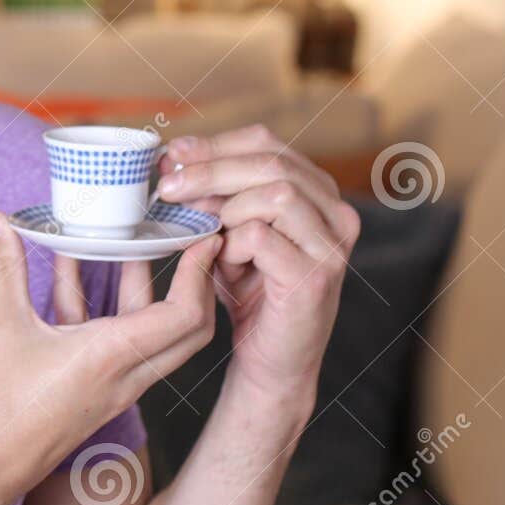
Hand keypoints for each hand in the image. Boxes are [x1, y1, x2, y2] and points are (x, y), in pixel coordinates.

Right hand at [0, 211, 222, 504]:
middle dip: (193, 282)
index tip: (204, 240)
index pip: (184, 316)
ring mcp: (112, 387)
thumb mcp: (1, 326)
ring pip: (150, 333)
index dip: (199, 274)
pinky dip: (107, 307)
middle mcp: (124, 376)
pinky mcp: (94, 392)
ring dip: (143, 290)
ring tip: (127, 243)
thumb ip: (6, 268)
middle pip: (186, 329)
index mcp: (112, 357)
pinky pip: (118, 344)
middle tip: (188, 244)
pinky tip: (74, 273)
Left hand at [155, 124, 359, 401]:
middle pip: (270, 162)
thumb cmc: (249, 292)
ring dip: (225, 207)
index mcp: (317, 191)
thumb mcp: (228, 231)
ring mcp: (331, 244)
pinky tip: (223, 261)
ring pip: (275, 192)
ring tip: (200, 230)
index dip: (216, 144)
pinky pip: (263, 236)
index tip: (172, 155)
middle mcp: (336, 212)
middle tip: (168, 187)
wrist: (270, 361)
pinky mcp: (316, 276)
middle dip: (210, 169)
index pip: (267, 143)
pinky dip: (231, 244)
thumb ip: (212, 192)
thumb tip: (175, 151)